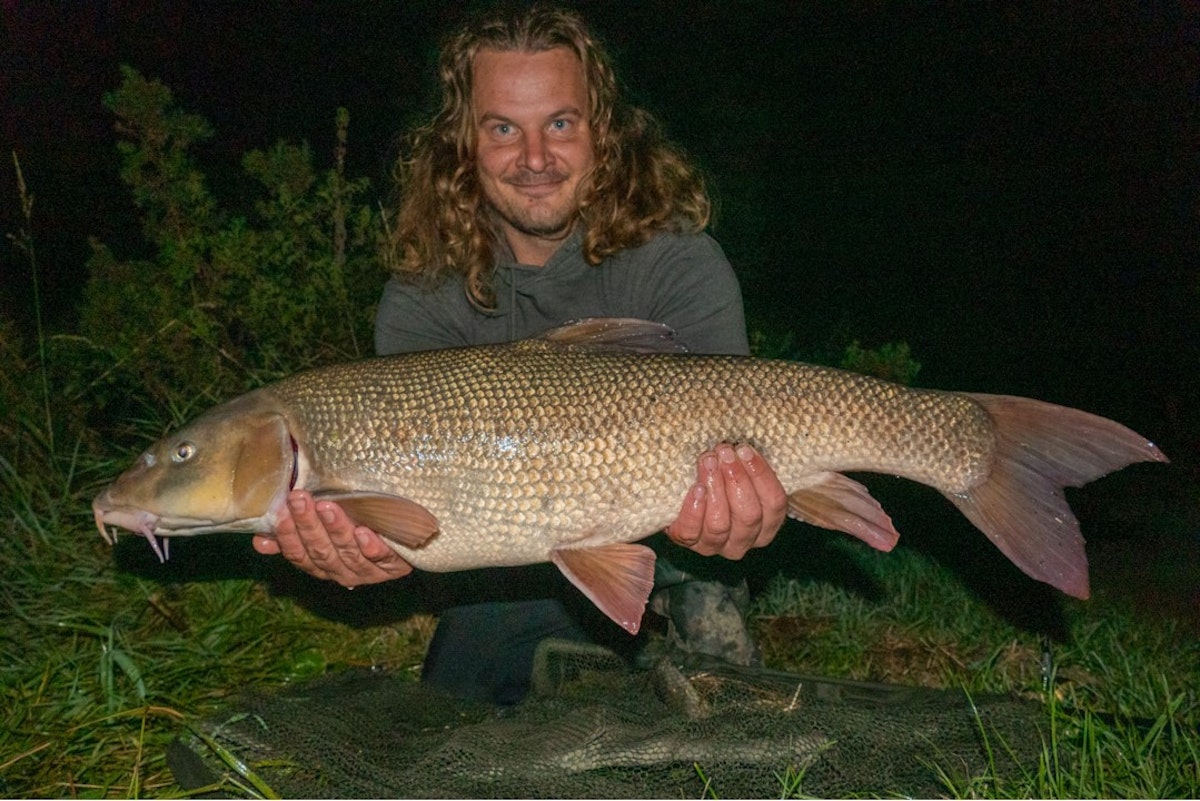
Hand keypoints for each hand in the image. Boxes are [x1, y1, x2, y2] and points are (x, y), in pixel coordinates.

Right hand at [252, 490, 413, 586]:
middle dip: (308, 524)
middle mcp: (341, 571)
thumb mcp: (323, 529)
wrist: (404, 540)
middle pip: (320, 551)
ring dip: (336, 529)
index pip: (298, 554)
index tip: (279, 511)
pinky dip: (371, 546)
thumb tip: (259, 539)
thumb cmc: (355, 526)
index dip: (287, 535)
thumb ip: (294, 534)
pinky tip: (364, 532)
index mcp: (320, 564)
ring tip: (328, 506)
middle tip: (300, 498)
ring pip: (347, 552)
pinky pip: (381, 558)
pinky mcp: (393, 565)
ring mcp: (367, 570)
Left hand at [666, 443, 786, 558]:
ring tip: (708, 463)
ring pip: (720, 524)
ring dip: (716, 489)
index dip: (761, 475)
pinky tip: (696, 488)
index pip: (775, 504)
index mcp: (766, 523)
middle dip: (737, 480)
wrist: (681, 493)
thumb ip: (747, 462)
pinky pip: (692, 532)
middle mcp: (744, 540)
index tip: (745, 450)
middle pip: (749, 515)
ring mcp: (716, 545)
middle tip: (725, 453)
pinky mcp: (689, 543)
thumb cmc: (719, 476)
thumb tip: (746, 445)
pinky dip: (695, 509)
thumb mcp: (738, 469)